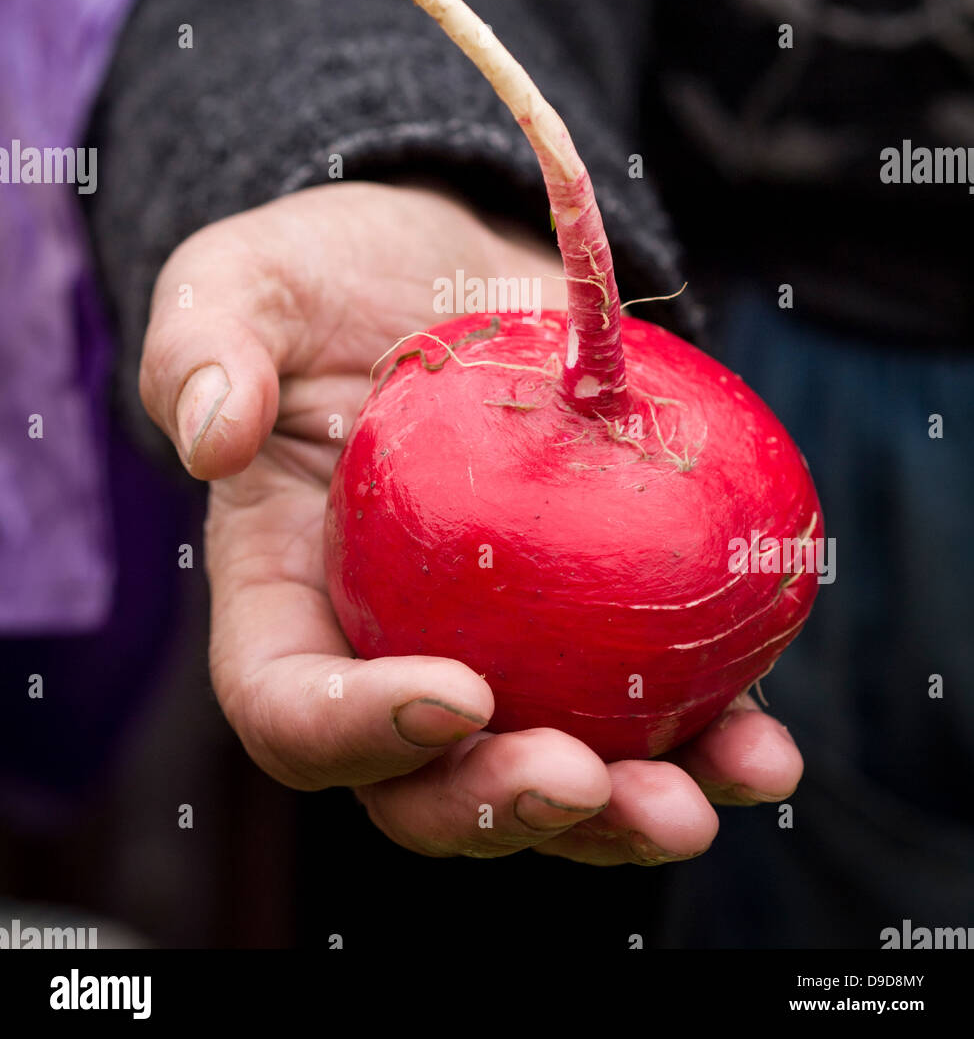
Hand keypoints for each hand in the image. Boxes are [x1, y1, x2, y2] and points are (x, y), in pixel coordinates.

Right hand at [139, 181, 802, 863]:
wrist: (450, 259)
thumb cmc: (332, 276)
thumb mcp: (247, 281)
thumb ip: (206, 344)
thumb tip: (215, 436)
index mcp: (283, 597)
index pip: (289, 706)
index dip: (357, 730)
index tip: (456, 691)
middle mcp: (384, 651)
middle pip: (421, 786)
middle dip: (499, 807)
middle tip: (580, 776)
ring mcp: (494, 649)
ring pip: (542, 776)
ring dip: (618, 816)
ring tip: (695, 803)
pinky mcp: (587, 625)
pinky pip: (642, 711)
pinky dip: (704, 745)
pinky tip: (765, 748)